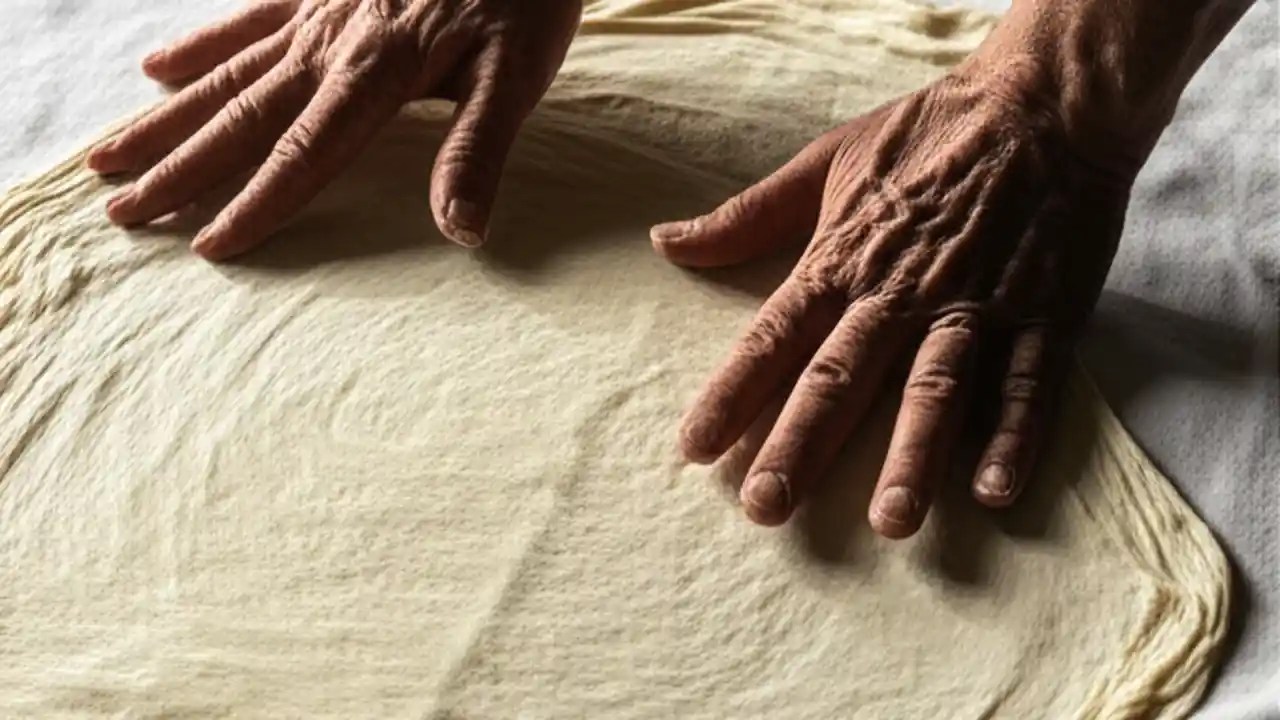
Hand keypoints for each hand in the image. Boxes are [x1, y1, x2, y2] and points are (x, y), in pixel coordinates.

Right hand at [89, 0, 580, 259]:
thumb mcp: (516, 75)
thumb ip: (476, 150)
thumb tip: (460, 231)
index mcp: (375, 74)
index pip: (304, 154)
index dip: (257, 203)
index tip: (207, 245)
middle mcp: (331, 45)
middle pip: (242, 117)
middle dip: (181, 169)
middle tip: (121, 211)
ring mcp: (319, 13)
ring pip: (226, 72)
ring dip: (167, 116)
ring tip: (110, 153)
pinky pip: (246, 18)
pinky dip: (201, 43)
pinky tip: (159, 63)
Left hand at [651, 72, 1131, 537]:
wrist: (1043, 101)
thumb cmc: (924, 134)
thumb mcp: (825, 161)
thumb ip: (747, 215)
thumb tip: (666, 241)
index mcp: (843, 258)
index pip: (774, 337)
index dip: (731, 394)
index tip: (694, 448)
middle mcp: (901, 291)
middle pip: (844, 376)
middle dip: (803, 444)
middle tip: (768, 508)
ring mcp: (975, 305)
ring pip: (936, 388)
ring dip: (913, 455)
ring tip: (890, 520)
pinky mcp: (1042, 314)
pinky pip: (1028, 383)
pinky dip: (1013, 436)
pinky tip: (993, 490)